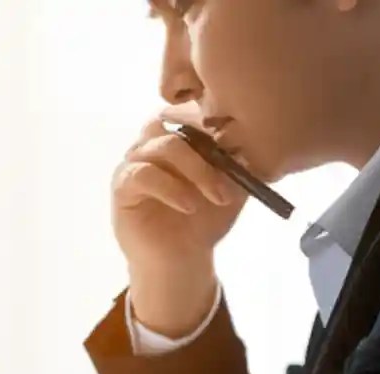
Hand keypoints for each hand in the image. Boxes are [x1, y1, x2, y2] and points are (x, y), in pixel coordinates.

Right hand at [112, 109, 248, 335]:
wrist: (182, 259)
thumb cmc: (206, 220)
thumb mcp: (233, 188)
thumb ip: (243, 162)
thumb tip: (258, 137)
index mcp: (179, 135)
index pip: (192, 109)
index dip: (215, 120)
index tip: (242, 142)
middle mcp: (153, 142)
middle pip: (176, 119)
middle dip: (208, 142)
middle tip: (232, 169)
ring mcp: (134, 161)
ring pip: (163, 144)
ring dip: (195, 168)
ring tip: (216, 196)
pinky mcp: (122, 185)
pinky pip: (143, 174)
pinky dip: (171, 188)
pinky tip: (189, 206)